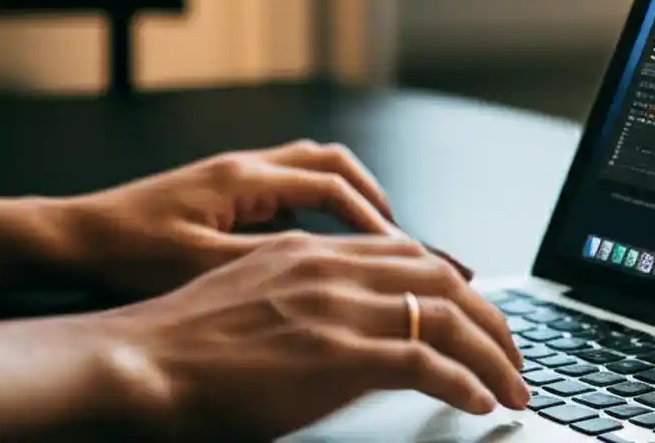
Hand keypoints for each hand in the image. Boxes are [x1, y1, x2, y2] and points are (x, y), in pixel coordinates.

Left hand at [56, 140, 434, 295]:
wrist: (72, 239)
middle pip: (330, 161)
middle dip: (371, 195)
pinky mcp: (223, 190)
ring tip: (370, 232)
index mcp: (243, 178)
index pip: (330, 186)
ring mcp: (234, 175)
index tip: (399, 248)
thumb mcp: (202, 266)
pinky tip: (319, 239)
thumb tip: (332, 266)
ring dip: (346, 194)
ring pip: (310, 166)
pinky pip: (288, 184)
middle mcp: (244, 166)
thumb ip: (270, 260)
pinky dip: (317, 203)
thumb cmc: (127, 253)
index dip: (371, 217)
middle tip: (397, 235)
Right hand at [102, 233, 528, 440]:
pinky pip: (427, 362)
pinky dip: (464, 382)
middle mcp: (337, 269)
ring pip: (449, 317)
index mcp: (316, 252)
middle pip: (445, 278)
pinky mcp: (341, 354)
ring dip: (493, 355)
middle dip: (491, 318)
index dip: (456, 284)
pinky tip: (480, 402)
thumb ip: (306, 294)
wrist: (140, 360)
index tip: (478, 312)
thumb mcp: (254, 291)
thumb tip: (342, 321)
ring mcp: (341, 309)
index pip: (411, 254)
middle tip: (512, 352)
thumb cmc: (183, 340)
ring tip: (513, 385)